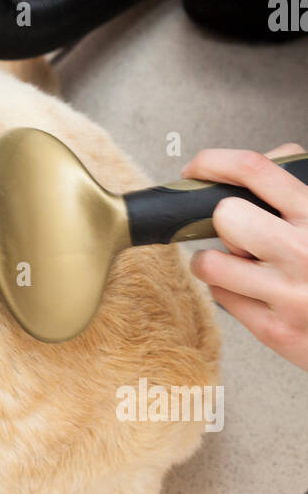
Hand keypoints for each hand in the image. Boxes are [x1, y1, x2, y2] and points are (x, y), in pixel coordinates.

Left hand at [182, 144, 307, 369]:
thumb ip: (297, 192)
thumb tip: (252, 169)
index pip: (254, 170)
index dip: (213, 162)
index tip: (197, 169)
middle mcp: (305, 253)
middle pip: (225, 216)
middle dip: (224, 220)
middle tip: (236, 230)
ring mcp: (289, 295)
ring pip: (211, 262)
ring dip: (214, 260)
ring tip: (236, 263)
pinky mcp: (276, 331)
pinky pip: (222, 297)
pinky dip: (230, 291)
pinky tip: (253, 290)